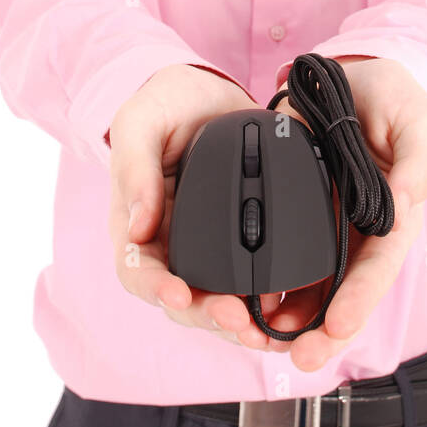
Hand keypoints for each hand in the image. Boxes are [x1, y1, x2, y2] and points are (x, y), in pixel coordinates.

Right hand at [107, 64, 295, 351]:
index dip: (156, 289)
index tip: (180, 294)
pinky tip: (291, 309)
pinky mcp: (241, 244)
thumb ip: (135, 167)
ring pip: (218, 302)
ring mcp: (206, 250)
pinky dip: (269, 303)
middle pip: (183, 300)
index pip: (138, 271)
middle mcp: (170, 246)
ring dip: (241, 324)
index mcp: (137, 223)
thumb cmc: (165, 104)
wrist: (207, 94)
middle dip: (210, 316)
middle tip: (240, 321)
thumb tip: (138, 226)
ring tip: (269, 332)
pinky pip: (251, 283)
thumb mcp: (141, 121)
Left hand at [259, 56, 426, 371]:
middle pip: (344, 290)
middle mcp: (361, 229)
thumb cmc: (394, 99)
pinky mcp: (294, 210)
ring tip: (264, 341)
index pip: (380, 266)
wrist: (350, 76)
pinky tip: (245, 302)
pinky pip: (280, 252)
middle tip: (301, 358)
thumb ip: (418, 156)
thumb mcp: (416, 118)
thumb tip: (411, 196)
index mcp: (395, 214)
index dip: (360, 297)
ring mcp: (328, 224)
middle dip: (324, 329)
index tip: (338, 324)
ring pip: (311, 283)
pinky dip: (266, 280)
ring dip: (290, 317)